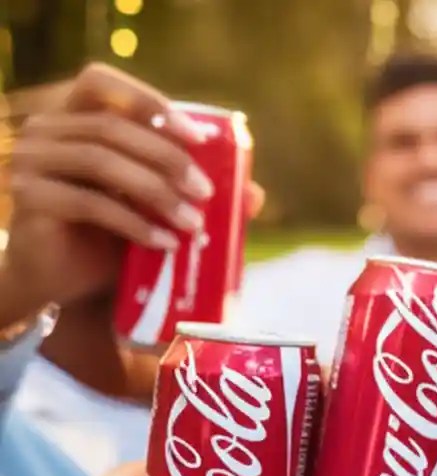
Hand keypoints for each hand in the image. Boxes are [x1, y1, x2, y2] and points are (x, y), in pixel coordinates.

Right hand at [1, 62, 210, 325]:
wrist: (71, 280)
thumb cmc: (117, 234)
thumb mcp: (159, 206)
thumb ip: (198, 192)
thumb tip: (255, 194)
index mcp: (73, 116)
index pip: (101, 82)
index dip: (149, 102)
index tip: (198, 137)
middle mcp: (45, 131)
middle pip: (110, 127)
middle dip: (168, 159)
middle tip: (206, 193)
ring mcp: (30, 163)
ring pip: (100, 162)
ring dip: (156, 192)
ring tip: (193, 224)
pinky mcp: (29, 199)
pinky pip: (89, 203)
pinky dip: (134, 222)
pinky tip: (165, 242)